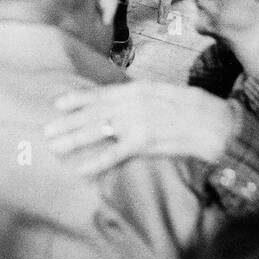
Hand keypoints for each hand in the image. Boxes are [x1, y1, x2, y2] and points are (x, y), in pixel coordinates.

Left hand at [44, 82, 235, 177]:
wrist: (211, 121)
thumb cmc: (190, 107)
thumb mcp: (162, 92)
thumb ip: (139, 97)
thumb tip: (121, 103)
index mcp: (136, 89)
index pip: (100, 94)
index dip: (77, 99)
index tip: (58, 103)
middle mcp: (130, 103)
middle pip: (92, 113)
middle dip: (68, 122)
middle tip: (47, 130)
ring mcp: (135, 123)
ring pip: (96, 131)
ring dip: (73, 139)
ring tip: (54, 146)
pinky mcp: (143, 143)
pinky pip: (113, 154)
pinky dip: (94, 162)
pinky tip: (79, 169)